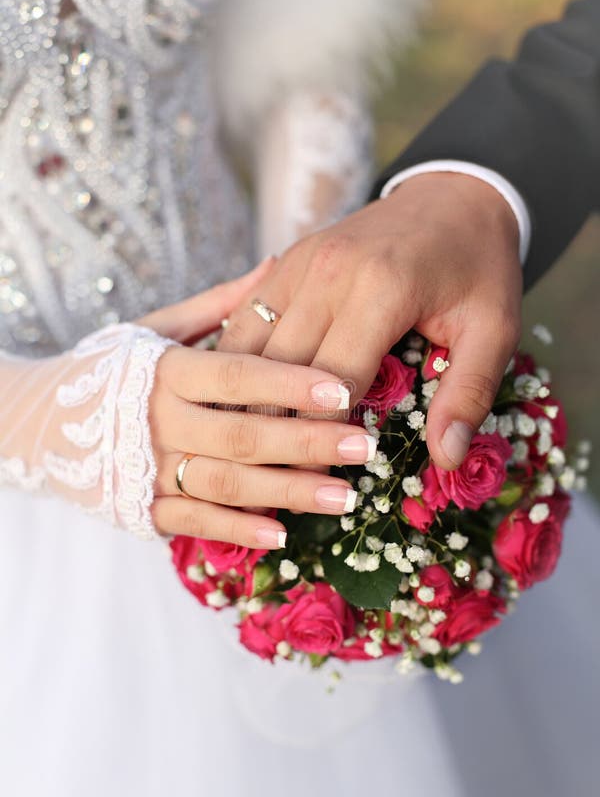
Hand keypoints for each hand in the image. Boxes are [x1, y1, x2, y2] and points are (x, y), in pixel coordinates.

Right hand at [0, 260, 373, 546]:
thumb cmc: (114, 366)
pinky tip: (283, 534)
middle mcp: (157, 419)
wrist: (40, 420)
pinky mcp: (142, 507)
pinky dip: (238, 530)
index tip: (342, 389)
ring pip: (227, 484)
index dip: (288, 384)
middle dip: (307, 442)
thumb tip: (280, 262)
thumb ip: (221, 304)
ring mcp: (148, 468)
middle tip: (364, 446)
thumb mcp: (160, 328)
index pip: (235, 375)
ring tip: (346, 496)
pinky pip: (195, 522)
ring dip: (289, 492)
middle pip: (242, 434)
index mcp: (165, 369)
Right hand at [218, 172, 522, 468]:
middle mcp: (326, 273)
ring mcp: (297, 263)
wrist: (454, 195)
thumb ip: (468, 393)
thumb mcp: (493, 330)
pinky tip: (237, 401)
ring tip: (242, 450)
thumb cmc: (478, 269)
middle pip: (277, 370)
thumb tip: (447, 458)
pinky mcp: (284, 262)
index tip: (317, 481)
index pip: (333, 382)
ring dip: (241, 399)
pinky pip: (242, 320)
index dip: (322, 438)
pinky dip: (236, 364)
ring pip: (246, 347)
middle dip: (272, 430)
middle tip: (267, 481)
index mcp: (381, 289)